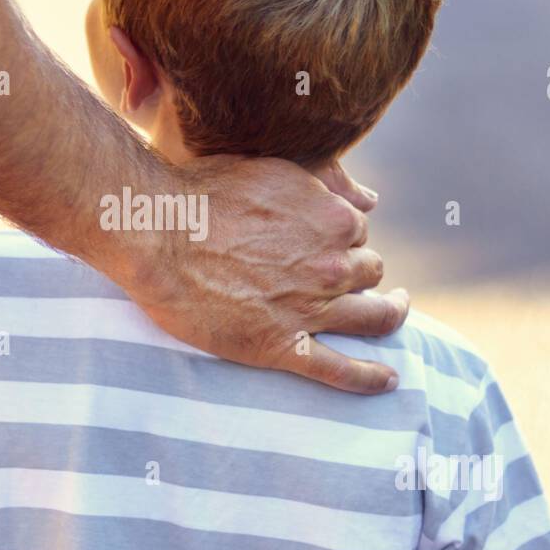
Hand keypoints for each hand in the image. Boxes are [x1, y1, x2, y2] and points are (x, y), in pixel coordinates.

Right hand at [124, 154, 407, 393]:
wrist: (156, 233)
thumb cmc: (204, 192)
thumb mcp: (274, 169)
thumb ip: (328, 182)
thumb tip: (372, 198)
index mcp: (334, 219)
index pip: (358, 233)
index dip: (341, 237)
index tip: (321, 242)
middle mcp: (332, 266)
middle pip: (369, 273)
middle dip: (360, 273)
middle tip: (343, 276)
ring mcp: (310, 309)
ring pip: (372, 318)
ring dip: (389, 315)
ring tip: (393, 313)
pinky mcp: (281, 346)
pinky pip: (340, 370)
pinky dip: (370, 377)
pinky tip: (388, 380)